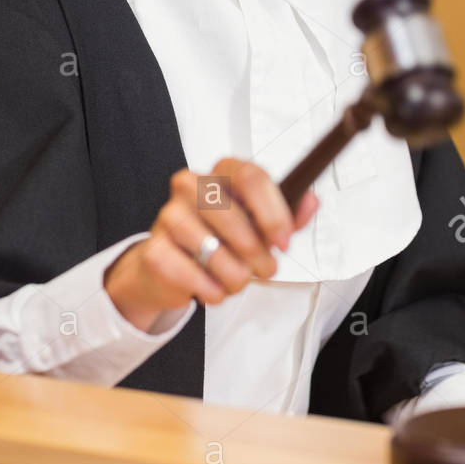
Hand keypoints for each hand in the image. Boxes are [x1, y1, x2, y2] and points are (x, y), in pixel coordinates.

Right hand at [103, 158, 318, 331]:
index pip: (250, 176)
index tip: (284, 241)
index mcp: (221, 172)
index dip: (273, 212)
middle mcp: (190, 185)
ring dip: (236, 278)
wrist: (170, 267)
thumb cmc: (221, 240)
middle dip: (258, 255)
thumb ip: (289, 215)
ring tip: (234, 277)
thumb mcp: (259, 225)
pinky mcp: (154, 250)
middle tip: (265, 269)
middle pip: (236, 220)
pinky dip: (213, 291)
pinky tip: (211, 285)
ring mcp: (168, 216)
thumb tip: (311, 201)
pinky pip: (197, 279)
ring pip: (217, 255)